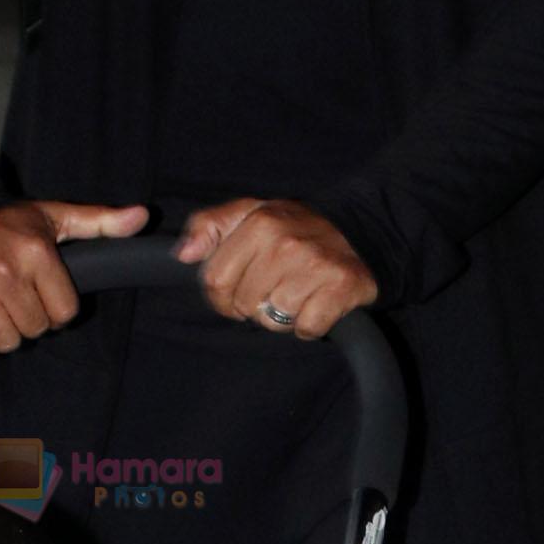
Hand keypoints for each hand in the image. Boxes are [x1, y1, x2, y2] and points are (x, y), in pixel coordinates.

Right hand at [0, 198, 147, 357]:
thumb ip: (99, 222)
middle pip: (34, 330)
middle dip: (27, 320)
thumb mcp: (51, 216)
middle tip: (13, 299)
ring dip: (0, 332)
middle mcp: (3, 274)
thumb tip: (142, 217)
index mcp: (35, 254)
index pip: (64, 313)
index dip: (55, 310)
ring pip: (4, 341)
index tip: (40, 295)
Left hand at [175, 200, 376, 340]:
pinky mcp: (341, 289)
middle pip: (243, 305)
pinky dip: (308, 325)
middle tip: (272, 290)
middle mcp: (286, 244)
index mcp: (260, 223)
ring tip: (295, 295)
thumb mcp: (250, 214)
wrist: (359, 234)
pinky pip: (305, 329)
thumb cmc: (295, 229)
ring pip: (273, 321)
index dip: (221, 295)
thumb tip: (184, 255)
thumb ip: (209, 226)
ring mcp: (315, 267)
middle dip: (252, 306)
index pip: (215, 281)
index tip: (237, 291)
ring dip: (281, 317)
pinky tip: (315, 304)